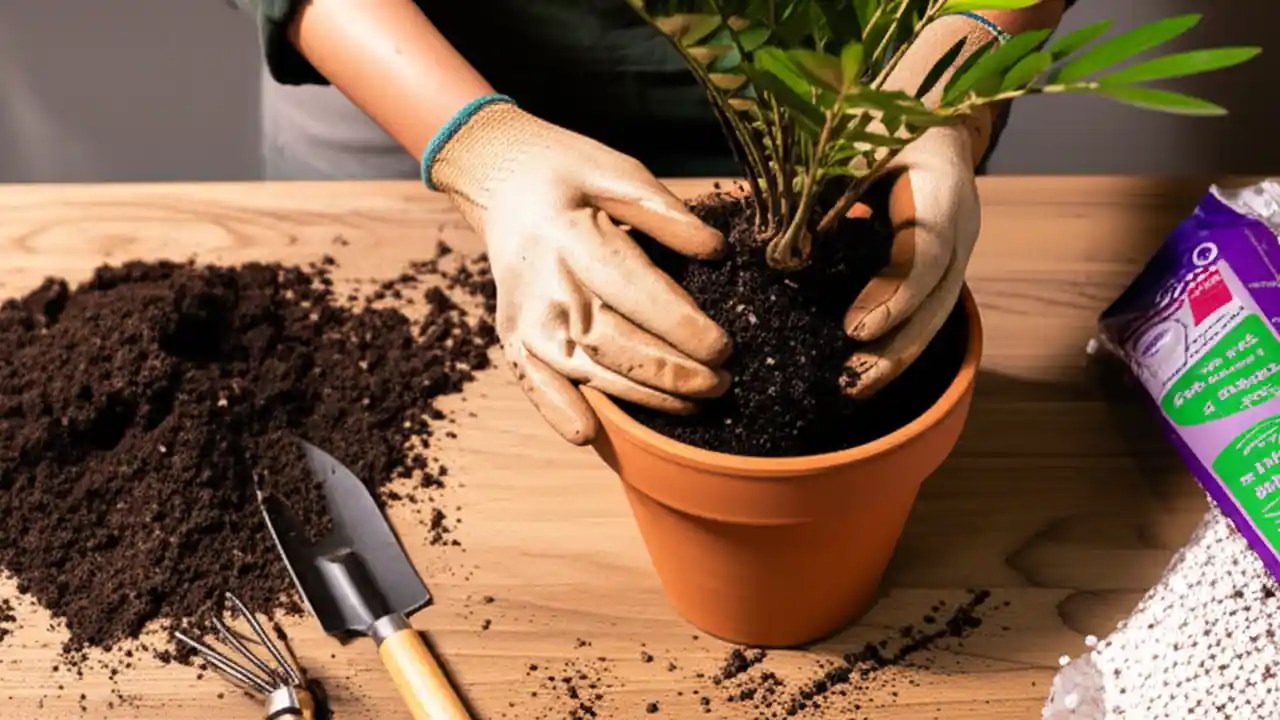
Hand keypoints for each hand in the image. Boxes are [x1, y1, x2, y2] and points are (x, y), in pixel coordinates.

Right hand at [427, 99, 732, 443]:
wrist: (498, 177)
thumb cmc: (569, 173)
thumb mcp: (619, 172)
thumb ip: (666, 213)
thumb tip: (714, 252)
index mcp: (572, 238)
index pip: (637, 294)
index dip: (684, 328)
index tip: (725, 348)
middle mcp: (544, 285)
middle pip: (617, 344)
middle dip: (675, 373)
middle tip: (722, 384)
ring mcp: (524, 317)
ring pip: (589, 371)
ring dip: (642, 397)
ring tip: (692, 405)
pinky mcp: (512, 337)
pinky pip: (535, 383)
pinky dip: (558, 412)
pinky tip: (590, 435)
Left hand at [839, 14, 994, 397]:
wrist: (932, 112)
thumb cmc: (882, 120)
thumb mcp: (854, 144)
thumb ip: (826, 190)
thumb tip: (782, 250)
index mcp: (943, 189)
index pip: (924, 258)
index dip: (892, 298)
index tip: (853, 331)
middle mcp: (960, 227)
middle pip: (937, 302)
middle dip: (895, 348)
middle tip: (851, 381)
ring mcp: (958, 251)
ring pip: (936, 315)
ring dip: (897, 357)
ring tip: (854, 389)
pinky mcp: (941, 267)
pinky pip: (925, 311)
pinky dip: (896, 342)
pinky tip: (862, 370)